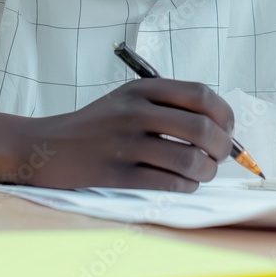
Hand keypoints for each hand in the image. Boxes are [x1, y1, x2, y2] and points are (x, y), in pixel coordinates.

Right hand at [18, 79, 233, 191]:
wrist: (47, 146)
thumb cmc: (99, 126)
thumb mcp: (130, 100)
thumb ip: (170, 108)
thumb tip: (222, 131)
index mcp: (143, 89)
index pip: (202, 95)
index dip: (225, 115)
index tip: (228, 130)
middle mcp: (135, 111)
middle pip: (202, 129)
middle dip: (222, 148)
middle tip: (219, 157)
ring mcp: (124, 143)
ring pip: (189, 161)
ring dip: (206, 172)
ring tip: (202, 173)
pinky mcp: (115, 174)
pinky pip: (168, 184)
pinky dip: (186, 187)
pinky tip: (183, 184)